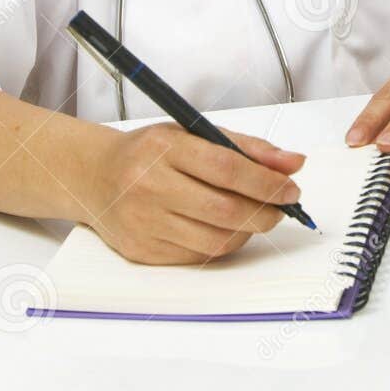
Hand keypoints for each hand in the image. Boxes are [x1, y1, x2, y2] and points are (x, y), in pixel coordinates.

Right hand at [85, 123, 305, 263]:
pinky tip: (226, 229)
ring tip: (256, 217)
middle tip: (281, 208)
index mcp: (165, 149)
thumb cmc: (150, 152)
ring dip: (248, 232)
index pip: (228, 168)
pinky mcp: (142, 251)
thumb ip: (247, 147)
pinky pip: (198, 257)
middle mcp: (150, 185)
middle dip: (265, 213)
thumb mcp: (194, 133)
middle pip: (225, 210)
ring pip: (215, 240)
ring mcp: (144, 222)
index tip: (291, 189)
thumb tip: (294, 163)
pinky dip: (223, 245)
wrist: (95, 176)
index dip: (267, 183)